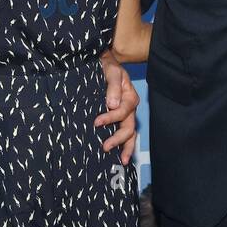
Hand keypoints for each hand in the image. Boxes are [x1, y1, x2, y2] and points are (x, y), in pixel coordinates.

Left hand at [96, 49, 138, 163]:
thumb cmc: (109, 68)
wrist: (105, 66)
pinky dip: (120, 144)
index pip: (122, 112)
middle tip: (105, 147)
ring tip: (121, 161)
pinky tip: (116, 155)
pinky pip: (122, 132)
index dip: (110, 118)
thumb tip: (112, 104)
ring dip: (125, 147)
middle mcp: (129, 109)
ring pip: (129, 134)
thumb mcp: (112, 72)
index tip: (96, 122)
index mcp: (130, 98)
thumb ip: (113, 87)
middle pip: (129, 128)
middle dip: (119, 140)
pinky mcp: (117, 118)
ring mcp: (124, 115)